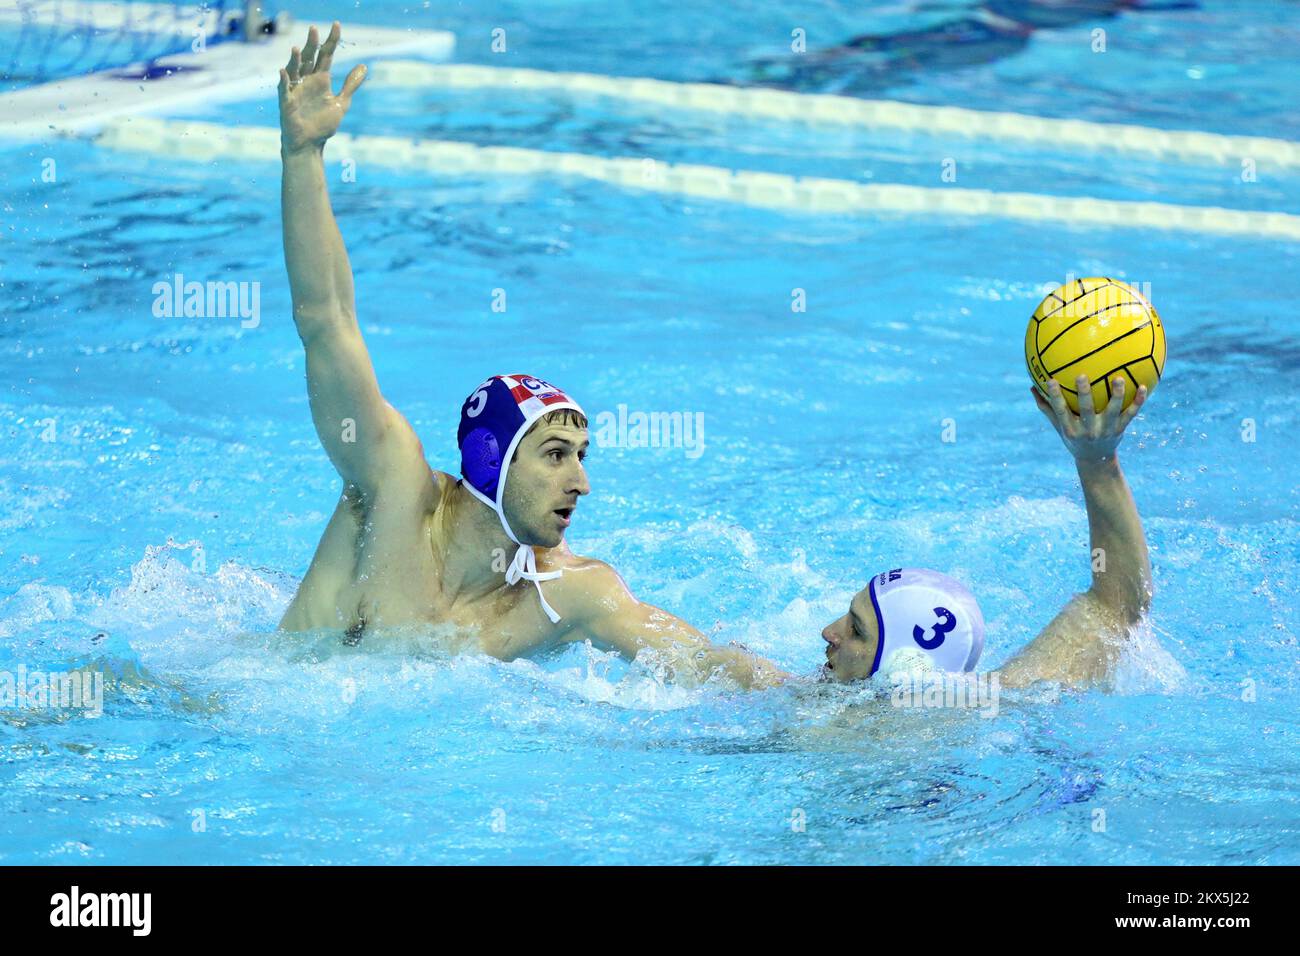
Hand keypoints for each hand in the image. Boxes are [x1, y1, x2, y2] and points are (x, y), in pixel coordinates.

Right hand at [278, 22, 366, 153]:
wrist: (310, 144)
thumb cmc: (322, 123)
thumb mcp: (341, 102)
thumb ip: (351, 84)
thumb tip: (364, 66)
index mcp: (320, 79)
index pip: (325, 55)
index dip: (331, 41)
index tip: (337, 25)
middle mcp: (306, 80)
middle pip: (309, 58)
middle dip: (311, 44)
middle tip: (314, 29)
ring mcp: (295, 90)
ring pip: (294, 70)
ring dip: (295, 60)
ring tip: (298, 48)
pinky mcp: (287, 103)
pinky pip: (284, 89)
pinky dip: (284, 80)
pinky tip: (283, 71)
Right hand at [1032, 373, 1145, 462]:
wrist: (1096, 461)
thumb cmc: (1074, 439)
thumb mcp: (1059, 427)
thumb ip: (1048, 408)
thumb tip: (1032, 387)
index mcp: (1071, 429)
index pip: (1061, 411)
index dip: (1054, 397)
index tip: (1049, 380)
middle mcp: (1088, 430)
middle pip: (1086, 410)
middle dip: (1084, 394)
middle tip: (1082, 375)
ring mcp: (1106, 430)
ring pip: (1113, 411)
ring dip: (1117, 394)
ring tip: (1119, 378)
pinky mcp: (1121, 429)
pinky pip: (1131, 414)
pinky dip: (1138, 401)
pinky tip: (1144, 387)